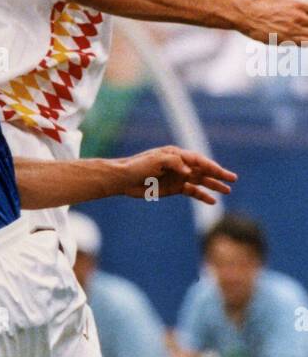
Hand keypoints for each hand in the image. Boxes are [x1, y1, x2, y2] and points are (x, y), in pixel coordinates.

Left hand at [118, 146, 236, 203]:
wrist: (123, 179)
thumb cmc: (138, 166)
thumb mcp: (155, 161)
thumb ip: (173, 163)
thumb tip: (188, 171)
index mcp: (176, 155)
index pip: (198, 160)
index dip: (211, 166)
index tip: (222, 173)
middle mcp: (180, 165)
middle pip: (203, 170)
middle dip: (218, 175)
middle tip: (233, 179)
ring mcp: (178, 177)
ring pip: (200, 181)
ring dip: (214, 185)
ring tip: (228, 191)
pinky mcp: (173, 188)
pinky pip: (191, 191)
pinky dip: (202, 196)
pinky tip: (213, 201)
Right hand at [247, 0, 307, 43]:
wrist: (247, 15)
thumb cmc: (262, 1)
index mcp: (299, 4)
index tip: (305, 18)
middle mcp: (298, 17)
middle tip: (301, 24)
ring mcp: (293, 29)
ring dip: (307, 32)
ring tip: (300, 30)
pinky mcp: (286, 40)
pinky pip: (304, 43)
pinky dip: (306, 41)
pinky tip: (301, 39)